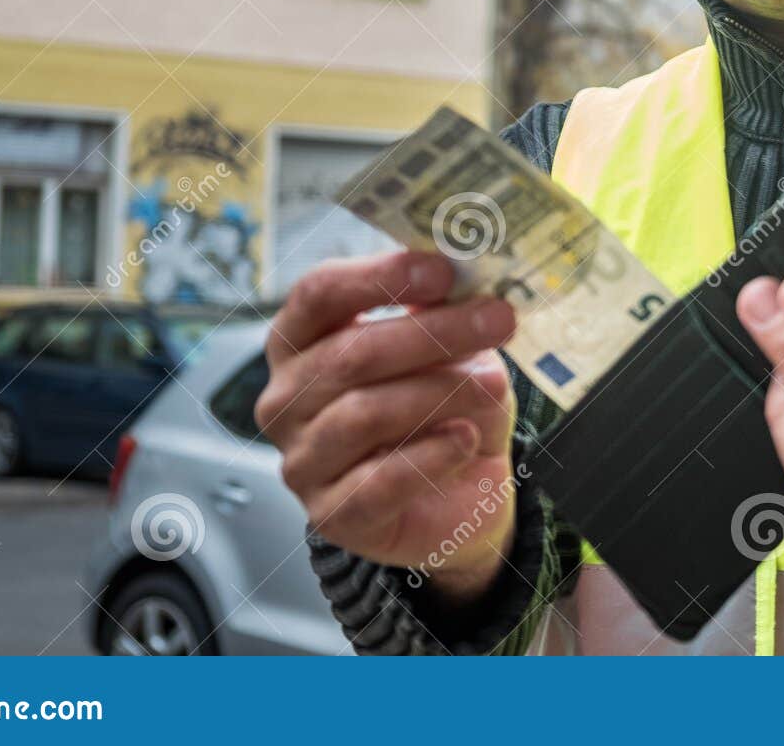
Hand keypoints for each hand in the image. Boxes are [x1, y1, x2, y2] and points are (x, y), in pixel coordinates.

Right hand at [256, 249, 518, 604]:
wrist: (457, 495)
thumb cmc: (441, 405)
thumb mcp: (448, 348)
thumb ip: (440, 311)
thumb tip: (464, 272)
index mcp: (299, 341)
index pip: (319, 294)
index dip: (381, 277)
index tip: (444, 269)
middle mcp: (285, 398)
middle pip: (350, 353)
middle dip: (432, 333)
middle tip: (497, 320)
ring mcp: (302, 460)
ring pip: (364, 414)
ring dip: (440, 393)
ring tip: (493, 387)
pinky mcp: (331, 514)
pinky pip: (378, 480)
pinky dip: (431, 454)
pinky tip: (465, 439)